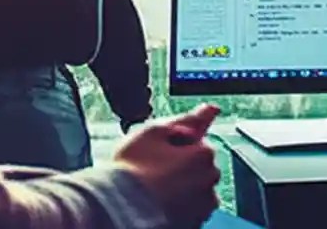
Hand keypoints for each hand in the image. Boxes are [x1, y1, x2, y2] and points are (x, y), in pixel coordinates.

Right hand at [114, 104, 221, 225]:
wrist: (115, 211)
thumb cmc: (131, 171)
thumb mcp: (154, 132)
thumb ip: (187, 119)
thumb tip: (211, 108)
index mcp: (203, 155)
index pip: (197, 141)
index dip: (173, 144)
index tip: (155, 153)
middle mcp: (209, 182)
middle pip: (198, 166)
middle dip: (180, 166)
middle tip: (150, 171)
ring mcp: (202, 207)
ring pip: (194, 189)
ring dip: (180, 187)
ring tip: (150, 191)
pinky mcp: (192, 226)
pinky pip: (189, 211)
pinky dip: (177, 207)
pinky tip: (156, 205)